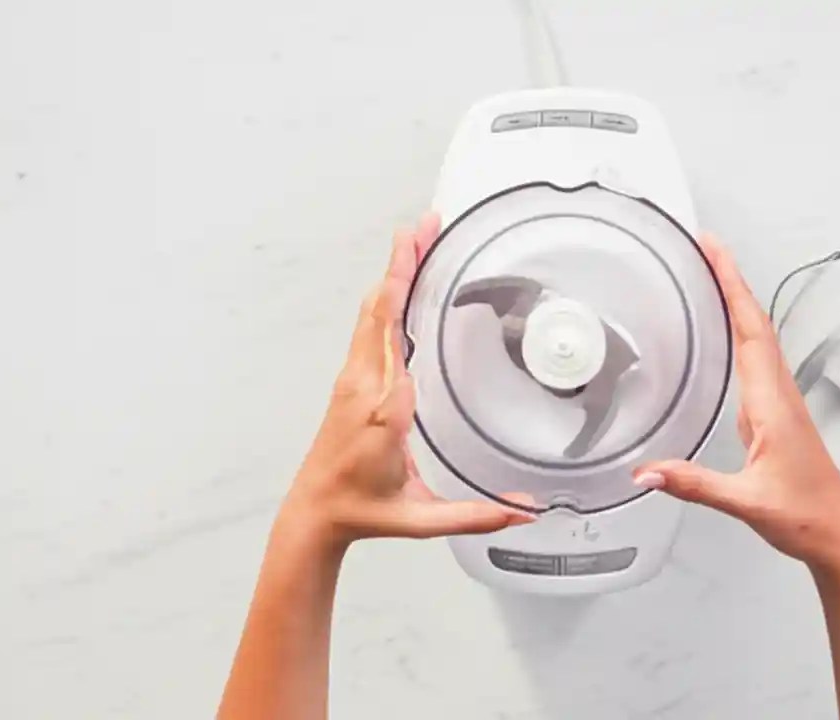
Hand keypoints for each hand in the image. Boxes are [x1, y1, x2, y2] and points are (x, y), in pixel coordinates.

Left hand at [284, 213, 534, 549]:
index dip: (404, 289)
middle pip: (380, 309)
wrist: (313, 513)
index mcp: (384, 409)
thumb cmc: (362, 512)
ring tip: (415, 236)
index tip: (423, 252)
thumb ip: (476, 514)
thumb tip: (526, 512)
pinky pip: (367, 327)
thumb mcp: (422, 518)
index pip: (394, 336)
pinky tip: (399, 280)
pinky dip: (385, 295)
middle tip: (425, 223)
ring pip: (370, 312)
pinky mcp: (352, 381)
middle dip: (402, 262)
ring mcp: (353, 379)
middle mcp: (364, 385)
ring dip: (392, 271)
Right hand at [633, 235, 839, 575]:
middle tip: (705, 247)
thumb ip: (693, 484)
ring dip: (737, 303)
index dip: (731, 286)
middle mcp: (778, 396)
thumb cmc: (807, 517)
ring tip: (711, 277)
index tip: (713, 250)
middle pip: (754, 323)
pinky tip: (726, 338)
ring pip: (758, 339)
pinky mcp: (775, 417)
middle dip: (730, 280)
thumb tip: (647, 472)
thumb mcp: (746, 502)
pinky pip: (756, 362)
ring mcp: (778, 404)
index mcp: (773, 404)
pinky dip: (740, 335)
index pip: (750, 329)